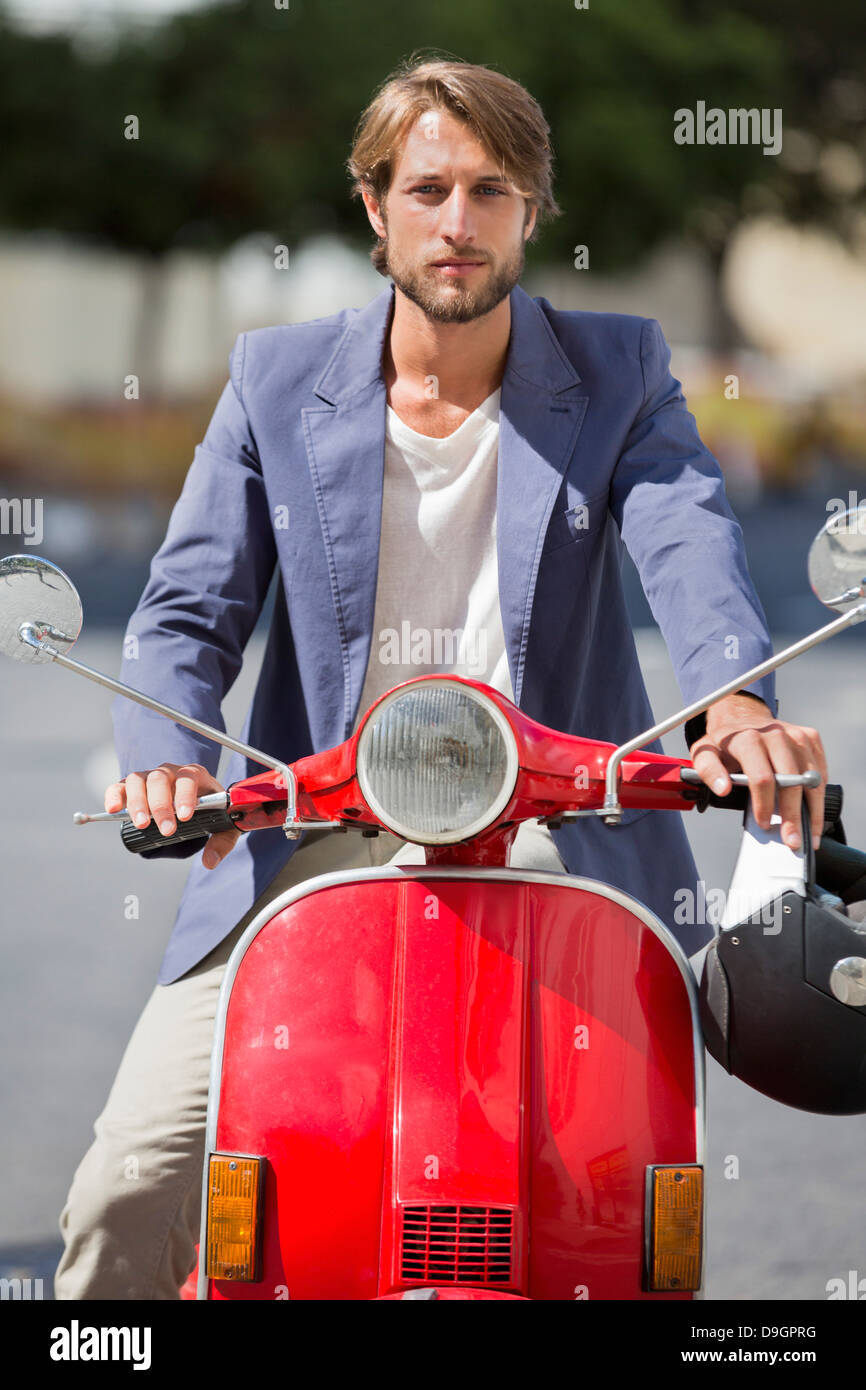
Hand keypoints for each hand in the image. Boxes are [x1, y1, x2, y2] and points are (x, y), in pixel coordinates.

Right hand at [104, 762, 240, 869]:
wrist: (202, 803)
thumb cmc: (213, 811)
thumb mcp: (225, 825)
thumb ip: (222, 842)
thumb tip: (209, 862)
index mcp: (195, 775)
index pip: (188, 778)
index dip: (184, 795)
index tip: (184, 817)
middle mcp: (171, 772)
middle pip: (159, 779)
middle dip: (161, 805)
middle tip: (166, 830)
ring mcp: (150, 777)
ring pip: (138, 780)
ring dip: (137, 802)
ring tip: (141, 823)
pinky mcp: (133, 788)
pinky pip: (119, 786)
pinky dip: (113, 795)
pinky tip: (112, 810)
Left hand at [689, 694, 827, 851]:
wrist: (742, 717)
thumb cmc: (725, 742)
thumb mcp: (704, 753)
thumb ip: (708, 771)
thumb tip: (722, 788)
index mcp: (748, 739)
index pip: (762, 778)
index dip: (764, 805)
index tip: (764, 824)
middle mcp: (776, 735)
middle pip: (792, 781)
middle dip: (792, 815)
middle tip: (792, 840)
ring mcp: (796, 736)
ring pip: (812, 778)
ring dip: (814, 810)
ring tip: (810, 834)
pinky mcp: (810, 738)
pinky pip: (821, 770)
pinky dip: (820, 793)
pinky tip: (814, 811)